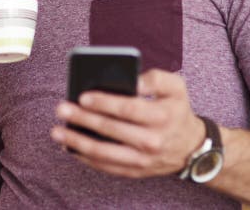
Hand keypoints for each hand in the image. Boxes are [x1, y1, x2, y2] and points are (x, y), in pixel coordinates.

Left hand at [50, 69, 205, 178]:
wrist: (191, 147)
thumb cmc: (176, 110)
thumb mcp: (176, 87)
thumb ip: (156, 78)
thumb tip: (133, 80)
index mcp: (162, 117)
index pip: (128, 109)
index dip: (104, 102)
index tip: (82, 96)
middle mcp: (152, 141)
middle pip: (111, 130)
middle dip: (83, 119)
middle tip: (61, 109)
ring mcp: (142, 160)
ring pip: (104, 153)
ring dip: (77, 142)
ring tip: (57, 131)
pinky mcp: (134, 171)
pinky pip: (105, 166)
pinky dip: (85, 158)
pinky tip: (69, 146)